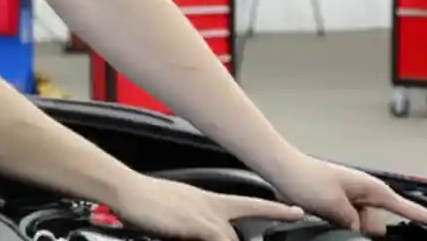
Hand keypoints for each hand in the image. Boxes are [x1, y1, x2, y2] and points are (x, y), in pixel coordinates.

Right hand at [110, 174, 305, 240]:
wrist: (129, 191)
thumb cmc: (146, 201)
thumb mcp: (176, 209)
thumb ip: (193, 223)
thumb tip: (197, 231)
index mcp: (209, 201)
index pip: (250, 203)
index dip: (276, 209)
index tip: (297, 211)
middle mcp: (211, 206)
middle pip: (238, 234)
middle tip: (226, 228)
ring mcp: (205, 216)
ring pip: (231, 239)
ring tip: (195, 230)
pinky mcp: (198, 224)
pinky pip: (222, 240)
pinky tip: (200, 236)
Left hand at [266, 154, 426, 240]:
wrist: (283, 169)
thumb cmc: (306, 177)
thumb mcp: (332, 204)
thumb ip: (354, 223)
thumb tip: (362, 231)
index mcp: (376, 191)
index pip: (418, 214)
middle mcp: (371, 196)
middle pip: (384, 230)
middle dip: (366, 231)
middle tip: (336, 212)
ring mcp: (358, 203)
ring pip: (367, 231)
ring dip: (347, 227)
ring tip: (325, 208)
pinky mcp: (345, 209)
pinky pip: (352, 227)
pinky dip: (340, 226)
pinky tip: (323, 213)